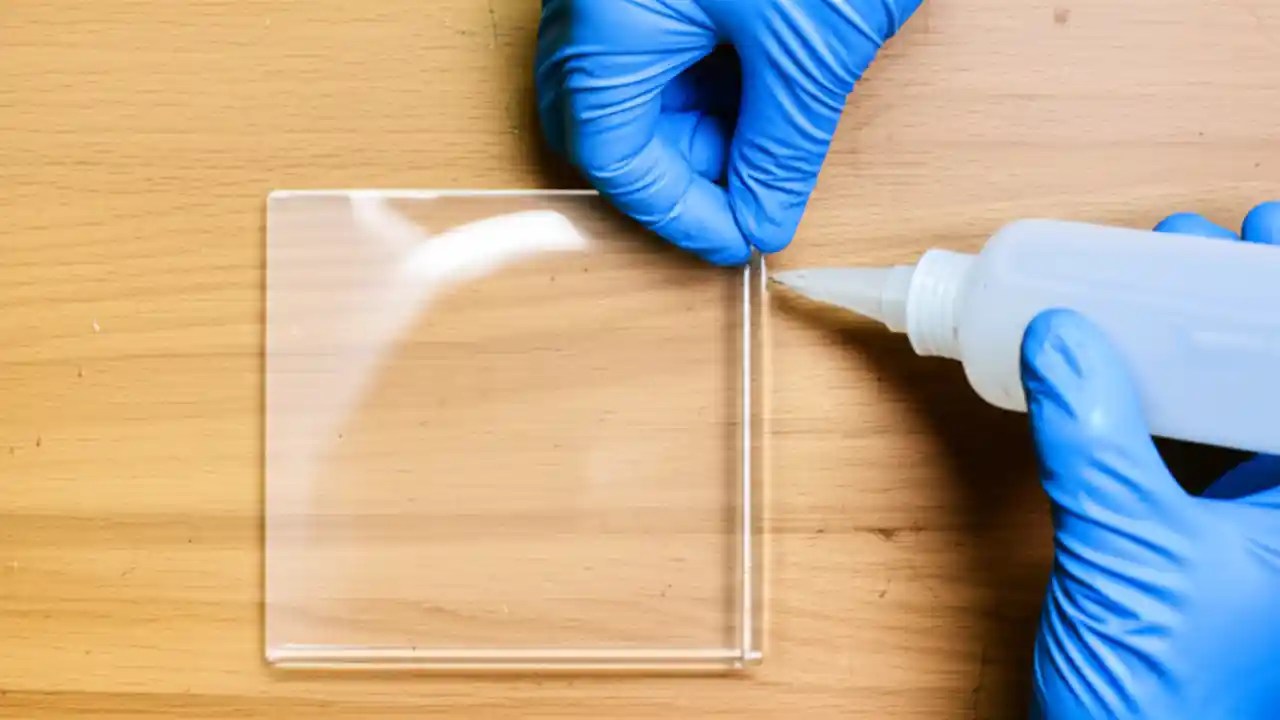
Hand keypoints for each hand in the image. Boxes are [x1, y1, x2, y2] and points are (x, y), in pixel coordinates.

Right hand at [536, 0, 922, 264]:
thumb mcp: (809, 45)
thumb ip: (780, 148)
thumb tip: (758, 220)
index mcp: (608, 19)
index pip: (613, 155)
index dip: (677, 212)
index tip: (737, 240)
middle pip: (606, 118)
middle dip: (679, 165)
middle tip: (749, 187)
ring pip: (631, 80)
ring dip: (696, 121)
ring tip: (771, 129)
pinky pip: (655, 35)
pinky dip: (705, 71)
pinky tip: (761, 80)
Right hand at [1022, 202, 1279, 718]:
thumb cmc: (1165, 702)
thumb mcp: (1132, 556)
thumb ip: (1095, 441)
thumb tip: (1064, 338)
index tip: (1260, 232)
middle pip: (1270, 384)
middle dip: (1239, 305)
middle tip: (1195, 249)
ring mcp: (1244, 534)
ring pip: (1231, 413)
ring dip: (1188, 350)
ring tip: (1147, 293)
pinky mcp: (1188, 550)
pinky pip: (1180, 454)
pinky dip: (1146, 406)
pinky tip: (1108, 376)